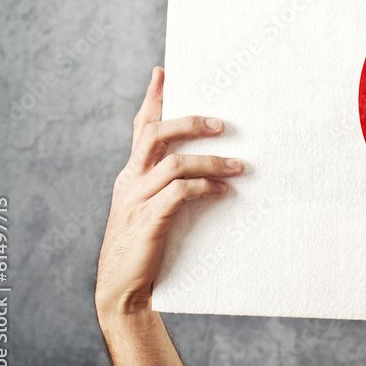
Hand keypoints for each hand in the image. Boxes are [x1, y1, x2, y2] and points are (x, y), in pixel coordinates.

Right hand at [95, 66, 242, 326]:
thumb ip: (173, 187)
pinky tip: (224, 191)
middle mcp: (130, 181)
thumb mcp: (154, 210)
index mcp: (131, 174)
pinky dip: (204, 187)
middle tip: (222, 124)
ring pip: (173, 163)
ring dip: (211, 161)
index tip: (164, 72)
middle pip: (155, 134)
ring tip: (240, 165)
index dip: (152, 100)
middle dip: (189, 122)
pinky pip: (179, 193)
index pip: (140, 128)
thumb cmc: (147, 249)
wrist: (124, 292)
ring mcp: (136, 200)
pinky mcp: (148, 221)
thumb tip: (213, 168)